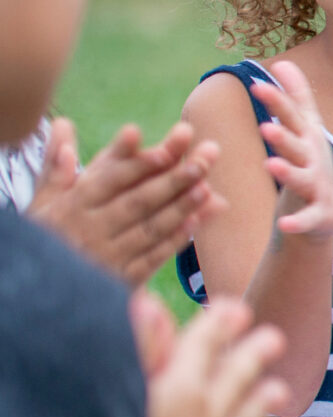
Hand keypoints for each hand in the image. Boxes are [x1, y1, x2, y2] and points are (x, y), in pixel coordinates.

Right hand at [25, 118, 224, 288]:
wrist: (40, 293)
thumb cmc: (43, 239)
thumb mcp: (41, 203)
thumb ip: (56, 165)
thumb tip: (63, 123)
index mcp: (71, 207)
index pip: (109, 180)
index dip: (138, 163)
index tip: (166, 148)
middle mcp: (89, 230)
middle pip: (138, 201)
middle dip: (174, 179)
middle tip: (206, 157)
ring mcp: (106, 257)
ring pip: (149, 228)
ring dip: (181, 208)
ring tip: (207, 187)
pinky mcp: (119, 281)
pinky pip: (150, 259)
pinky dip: (173, 241)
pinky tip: (196, 222)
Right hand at [133, 292, 284, 416]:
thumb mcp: (117, 394)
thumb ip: (138, 349)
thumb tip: (149, 304)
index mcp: (178, 389)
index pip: (204, 347)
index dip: (220, 325)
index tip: (235, 308)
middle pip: (235, 380)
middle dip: (253, 356)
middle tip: (273, 338)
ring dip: (262, 403)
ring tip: (277, 390)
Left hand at [249, 60, 332, 240]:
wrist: (324, 213)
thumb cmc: (309, 165)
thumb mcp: (304, 131)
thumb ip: (295, 98)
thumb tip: (283, 61)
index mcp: (307, 140)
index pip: (292, 118)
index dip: (277, 103)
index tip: (256, 85)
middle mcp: (315, 161)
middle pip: (298, 147)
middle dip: (284, 137)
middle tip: (266, 127)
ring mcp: (319, 188)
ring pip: (303, 179)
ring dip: (289, 172)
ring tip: (272, 165)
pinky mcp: (320, 216)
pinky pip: (308, 219)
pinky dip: (298, 222)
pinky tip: (285, 224)